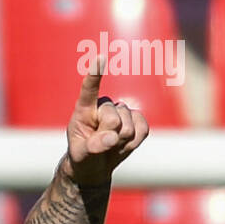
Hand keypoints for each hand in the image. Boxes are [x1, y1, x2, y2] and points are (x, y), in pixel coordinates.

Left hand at [65, 63, 148, 186]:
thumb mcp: (81, 155)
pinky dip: (134, 144)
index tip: (101, 58)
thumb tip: (112, 137)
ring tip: (110, 146)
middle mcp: (105, 105)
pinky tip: (123, 144)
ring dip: (121, 143)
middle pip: (114, 120)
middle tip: (100, 146)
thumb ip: (93, 146)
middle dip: (109, 138)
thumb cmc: (84, 156)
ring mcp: (122, 111)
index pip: (89, 90)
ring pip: (128, 127)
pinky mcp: (138, 120)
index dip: (95, 74)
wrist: (95, 165)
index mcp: (85, 109)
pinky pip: (143, 130)